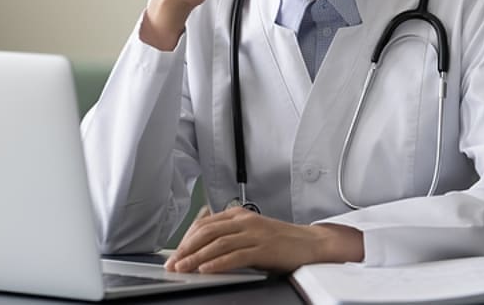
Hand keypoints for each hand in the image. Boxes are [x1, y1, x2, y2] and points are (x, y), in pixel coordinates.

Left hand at [163, 206, 363, 273]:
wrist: (310, 243)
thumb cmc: (281, 240)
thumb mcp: (251, 231)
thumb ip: (229, 235)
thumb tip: (202, 247)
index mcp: (239, 214)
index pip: (204, 224)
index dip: (186, 239)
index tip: (175, 253)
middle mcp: (244, 221)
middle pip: (207, 232)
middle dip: (186, 249)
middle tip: (173, 263)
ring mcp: (254, 234)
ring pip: (218, 243)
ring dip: (197, 257)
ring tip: (183, 268)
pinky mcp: (264, 249)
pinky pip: (236, 256)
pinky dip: (218, 263)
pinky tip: (207, 270)